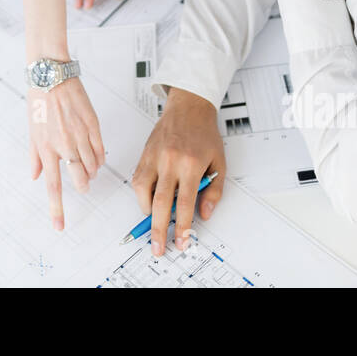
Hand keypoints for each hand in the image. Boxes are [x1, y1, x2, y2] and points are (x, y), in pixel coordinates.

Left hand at [27, 73, 105, 230]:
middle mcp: (63, 144)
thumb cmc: (39, 101)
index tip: (59, 225)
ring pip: (92, 165)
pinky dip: (99, 158)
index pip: (52, 185)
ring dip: (91, 171)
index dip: (56, 208)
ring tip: (88, 169)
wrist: (51, 75)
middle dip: (83, 186)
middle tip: (83, 186)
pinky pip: (101, 150)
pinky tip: (96, 158)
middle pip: (79, 177)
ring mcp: (80, 135)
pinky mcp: (93, 125)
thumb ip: (34, 156)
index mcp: (45, 148)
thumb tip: (34, 176)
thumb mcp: (31, 130)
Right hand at [131, 87, 224, 255]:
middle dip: (158, 229)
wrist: (189, 108)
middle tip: (158, 248)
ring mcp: (154, 157)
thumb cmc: (205, 134)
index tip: (181, 242)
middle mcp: (170, 161)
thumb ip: (214, 191)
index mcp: (192, 164)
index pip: (184, 202)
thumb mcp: (219, 163)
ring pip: (142, 191)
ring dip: (147, 211)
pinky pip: (137, 179)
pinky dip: (141, 194)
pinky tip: (148, 201)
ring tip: (153, 221)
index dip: (182, 226)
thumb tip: (204, 214)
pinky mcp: (144, 154)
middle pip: (160, 202)